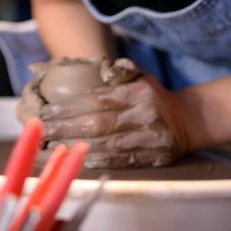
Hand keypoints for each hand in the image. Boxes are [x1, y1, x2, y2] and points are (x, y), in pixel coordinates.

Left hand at [17, 60, 188, 167]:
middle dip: (66, 129)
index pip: (96, 100)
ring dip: (78, 147)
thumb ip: (121, 69)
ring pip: (108, 144)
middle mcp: (144, 114)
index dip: (68, 107)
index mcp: (137, 92)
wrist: (187, 121)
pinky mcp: (156, 156)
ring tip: (54, 147)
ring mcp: (151, 137)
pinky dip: (101, 161)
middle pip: (98, 124)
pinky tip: (81, 160)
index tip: (46, 112)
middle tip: (43, 132)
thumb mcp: (140, 75)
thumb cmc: (151, 96)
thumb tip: (105, 70)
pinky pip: (124, 161)